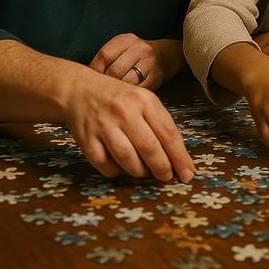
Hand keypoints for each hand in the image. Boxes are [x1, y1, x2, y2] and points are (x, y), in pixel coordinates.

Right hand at [65, 71, 195, 182]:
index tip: (188, 174)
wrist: (79, 90)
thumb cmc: (120, 99)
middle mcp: (124, 111)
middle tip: (167, 178)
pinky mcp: (85, 138)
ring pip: (126, 158)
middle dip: (162, 168)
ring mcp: (103, 125)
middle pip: (148, 147)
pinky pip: (104, 164)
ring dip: (139, 171)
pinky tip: (121, 168)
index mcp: (144, 100)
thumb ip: (160, 124)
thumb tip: (178, 157)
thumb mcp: (144, 101)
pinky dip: (115, 171)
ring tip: (145, 172)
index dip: (180, 157)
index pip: (168, 133)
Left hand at [89, 33, 181, 89]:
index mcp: (126, 40)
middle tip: (103, 89)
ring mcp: (150, 62)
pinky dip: (130, 94)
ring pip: (127, 81)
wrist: (164, 55)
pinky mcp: (157, 76)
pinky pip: (138, 89)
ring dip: (118, 90)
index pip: (104, 55)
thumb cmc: (134, 56)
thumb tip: (83, 78)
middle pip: (115, 70)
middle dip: (107, 83)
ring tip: (115, 93)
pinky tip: (128, 93)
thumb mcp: (120, 49)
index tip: (92, 80)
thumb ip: (105, 59)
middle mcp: (140, 48)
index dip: (95, 70)